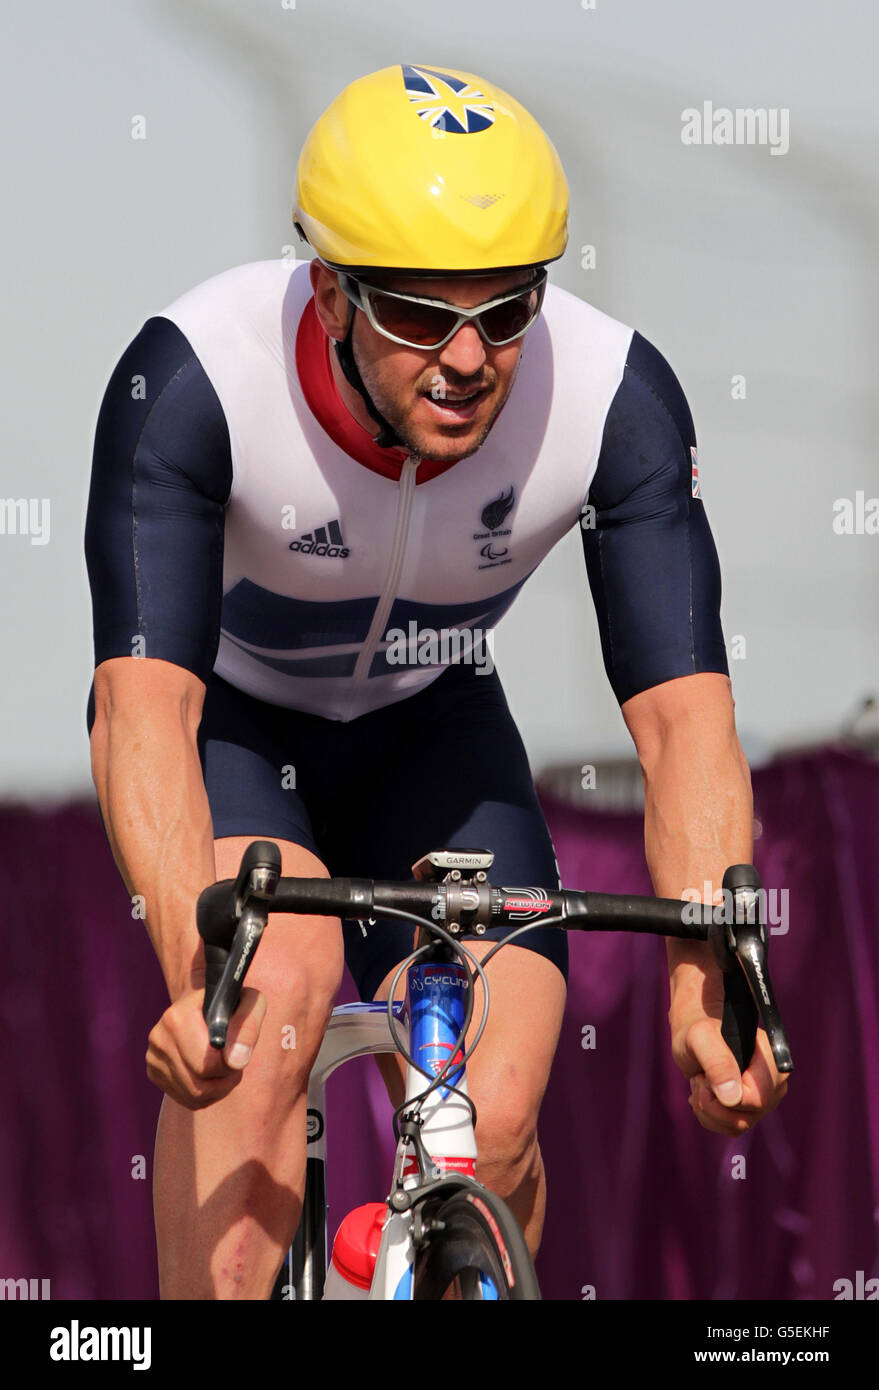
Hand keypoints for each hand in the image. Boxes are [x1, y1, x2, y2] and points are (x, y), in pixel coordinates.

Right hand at [146, 986, 266, 1109]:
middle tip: (236, 1064)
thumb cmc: (231, 1002)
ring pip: (193, 1096)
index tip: (240, 1054)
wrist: (204, 1003)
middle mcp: (159, 1037)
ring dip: (218, 1089)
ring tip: (227, 1067)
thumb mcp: (249, 1003)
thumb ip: (247, 1027)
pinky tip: (213, 1075)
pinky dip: (206, 1094)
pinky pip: (186, 1099)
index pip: (206, 1065)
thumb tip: (236, 1061)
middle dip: (225, 1080)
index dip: (231, 1066)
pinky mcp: (154, 1072)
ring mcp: (153, 1056)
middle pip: (199, 1086)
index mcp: (177, 1017)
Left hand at [672, 1010, 788, 1135]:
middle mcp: (774, 1082)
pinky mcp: (752, 1111)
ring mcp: (766, 1099)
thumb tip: (733, 1097)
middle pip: (747, 1116)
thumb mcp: (700, 1037)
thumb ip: (717, 1062)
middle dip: (712, 1102)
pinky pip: (731, 1130)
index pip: (759, 1097)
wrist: (695, 1039)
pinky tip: (704, 1095)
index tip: (705, 1078)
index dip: (728, 1097)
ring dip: (707, 1109)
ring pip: (738, 1126)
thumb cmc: (698, 1032)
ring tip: (700, 1082)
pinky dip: (709, 1117)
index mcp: (771, 1058)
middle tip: (699, 1076)